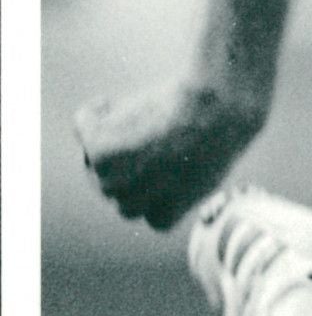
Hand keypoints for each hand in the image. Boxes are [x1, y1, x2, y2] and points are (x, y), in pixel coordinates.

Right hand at [75, 76, 268, 230]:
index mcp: (164, 214)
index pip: (139, 209)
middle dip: (121, 161)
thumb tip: (162, 160)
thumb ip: (180, 172)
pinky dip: (94, 111)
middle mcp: (133, 205)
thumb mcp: (209, 158)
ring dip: (107, 135)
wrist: (220, 105)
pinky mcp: (99, 150)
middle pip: (112, 186)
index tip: (154, 157)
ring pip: (95, 156)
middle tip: (136, 130)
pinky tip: (111, 101)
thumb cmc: (225, 125)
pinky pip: (83, 125)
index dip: (142, 183)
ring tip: (136, 111)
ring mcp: (113, 180)